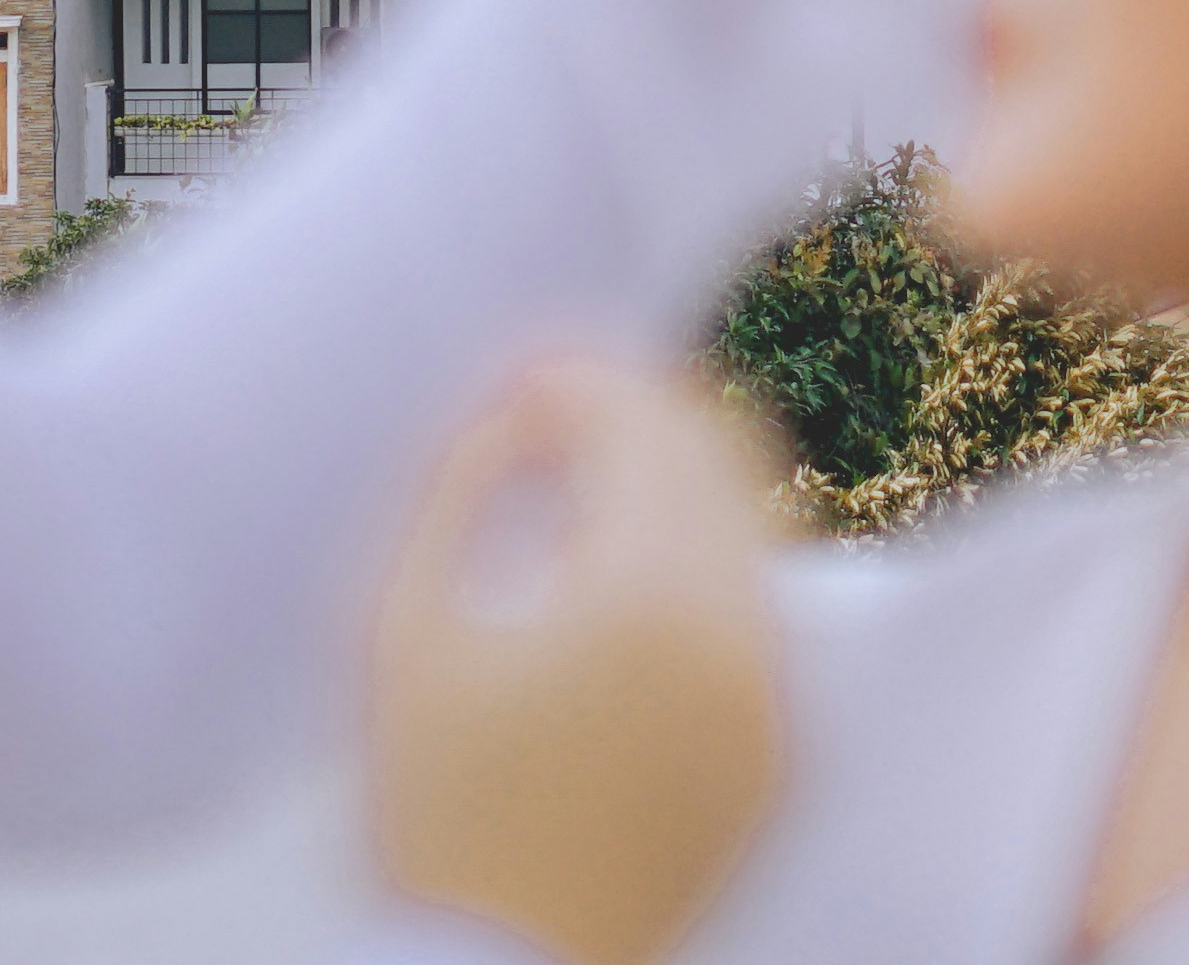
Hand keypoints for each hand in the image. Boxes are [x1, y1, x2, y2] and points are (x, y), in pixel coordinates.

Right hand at [369, 356, 791, 964]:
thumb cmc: (433, 812)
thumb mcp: (404, 630)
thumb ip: (459, 488)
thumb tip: (514, 408)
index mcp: (643, 597)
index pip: (638, 422)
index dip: (575, 377)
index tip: (520, 376)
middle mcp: (736, 636)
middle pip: (718, 447)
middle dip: (635, 412)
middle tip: (552, 415)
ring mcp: (774, 696)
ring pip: (755, 520)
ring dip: (678, 481)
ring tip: (583, 495)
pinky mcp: (784, 747)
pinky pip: (765, 608)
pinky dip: (709, 566)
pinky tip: (625, 581)